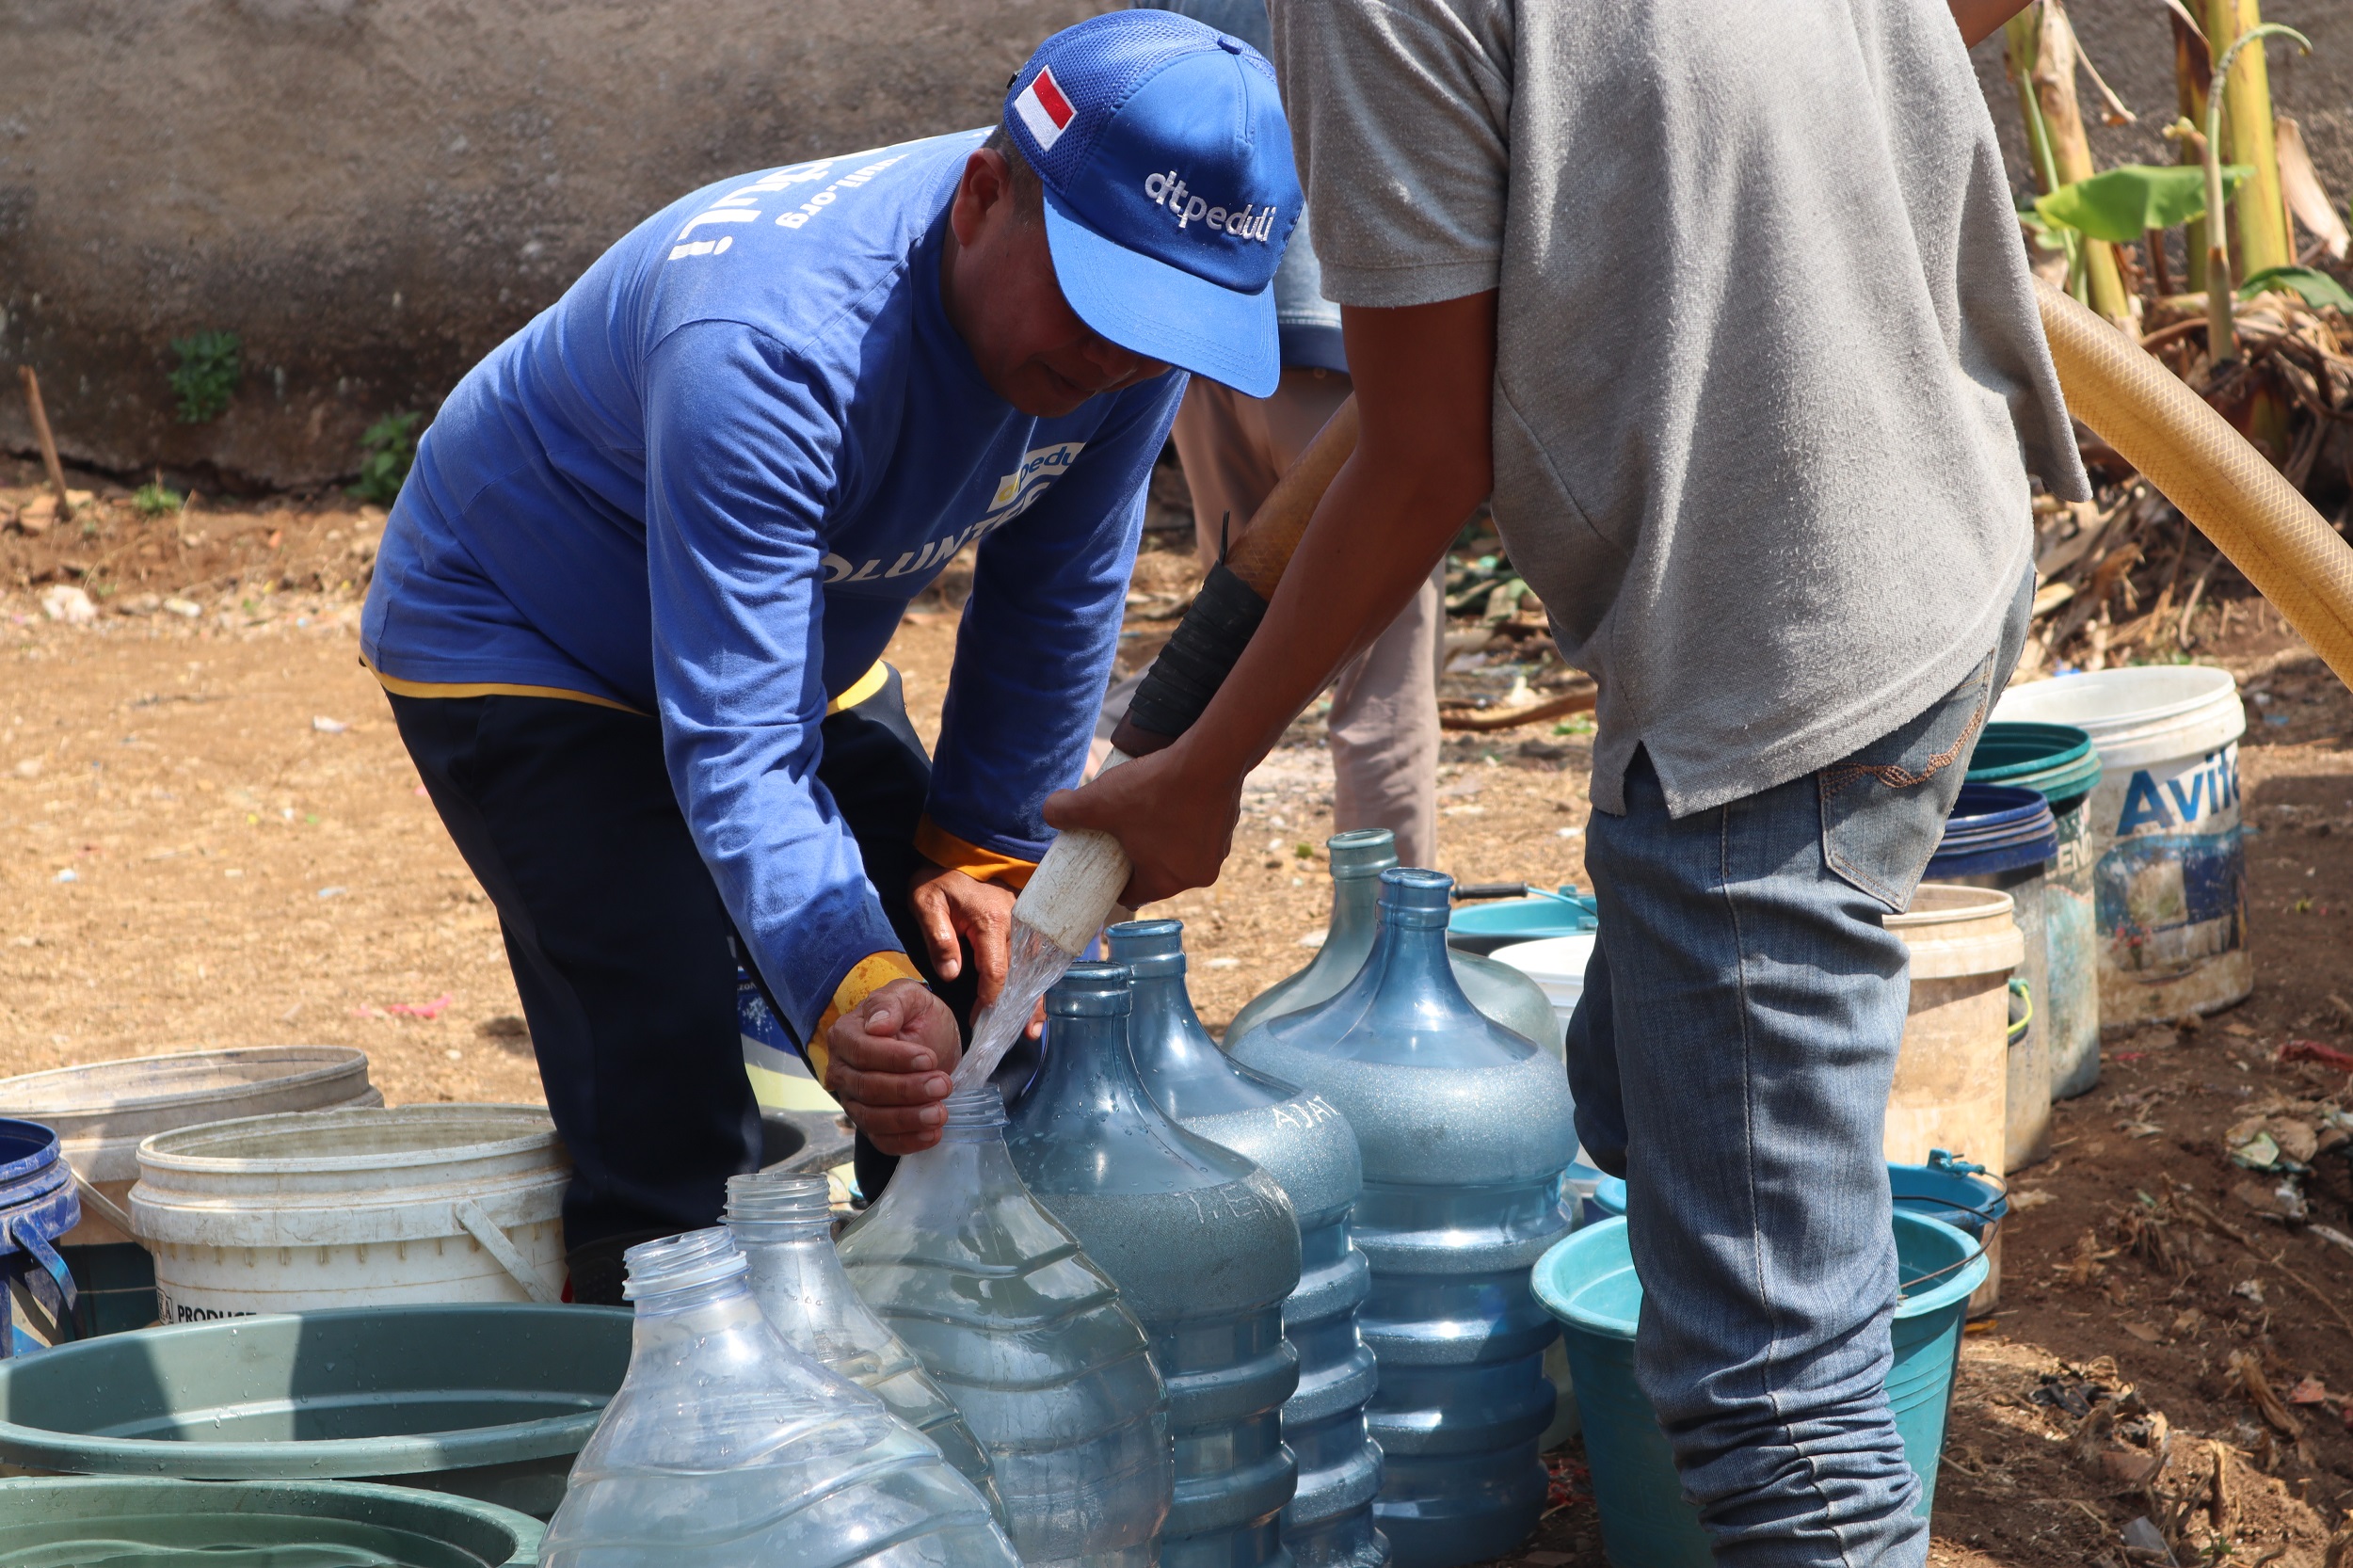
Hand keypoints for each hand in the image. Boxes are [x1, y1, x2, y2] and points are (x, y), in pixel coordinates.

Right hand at [824, 978, 958, 1154]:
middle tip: (944, 1085)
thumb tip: (877, 1025)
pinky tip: (932, 1135)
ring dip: (908, 1119)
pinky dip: (905, 1142)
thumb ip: (891, 1004)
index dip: (895, 1058)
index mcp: (845, 1035)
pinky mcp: (870, 1123)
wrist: (928, 1038)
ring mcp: (853, 1100)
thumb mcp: (909, 996)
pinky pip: (881, 1139)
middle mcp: (842, 1071)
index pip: (862, 1052)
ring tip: (940, 1113)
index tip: (929, 1058)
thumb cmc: (915, 1015)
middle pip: (867, 1087)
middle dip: (907, 1090)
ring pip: (871, 1118)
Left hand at [909, 859, 1047, 1039]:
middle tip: (1021, 1036)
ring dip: (1033, 999)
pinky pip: (1031, 961)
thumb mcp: (926, 901)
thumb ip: (938, 936)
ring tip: (1032, 1029)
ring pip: (1032, 970)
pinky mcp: (1022, 929)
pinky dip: (1033, 984)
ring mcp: (1022, 926)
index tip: (979, 1019)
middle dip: (1020, 1007)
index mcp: (992, 920)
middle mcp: (1015, 925)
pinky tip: (1033, 1006)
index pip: (996, 970)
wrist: (957, 855)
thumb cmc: (938, 880)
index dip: (988, 998)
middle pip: (1021, 974)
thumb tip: (951, 973)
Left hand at [1043, 743, 1241, 907]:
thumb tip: (1049, 812)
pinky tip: (1173, 798)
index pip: (1132, 893)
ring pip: (1181, 850)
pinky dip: (1186, 820)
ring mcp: (1219, 848)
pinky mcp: (1230, 823)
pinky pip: (1199, 829)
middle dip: (1138, 855)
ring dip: (1164, 838)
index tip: (1102, 861)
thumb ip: (1066, 810)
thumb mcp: (1099, 801)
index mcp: (1167, 880)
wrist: (1212, 756)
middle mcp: (1199, 873)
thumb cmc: (1156, 788)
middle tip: (1120, 831)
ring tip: (1146, 811)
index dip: (1112, 880)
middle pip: (1157, 872)